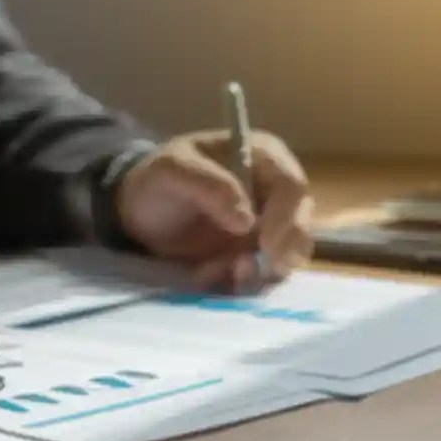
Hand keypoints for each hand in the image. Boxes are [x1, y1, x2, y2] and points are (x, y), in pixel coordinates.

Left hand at [115, 130, 313, 292]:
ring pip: (289, 255)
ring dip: (258, 272)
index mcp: (262, 157)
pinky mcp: (256, 254)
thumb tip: (247, 219)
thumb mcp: (173, 170)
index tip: (267, 245)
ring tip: (218, 272)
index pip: (293, 187)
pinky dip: (242, 282)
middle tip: (245, 269)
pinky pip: (266, 274)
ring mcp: (268, 225)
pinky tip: (211, 276)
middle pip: (301, 224)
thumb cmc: (159, 180)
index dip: (287, 217)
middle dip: (279, 252)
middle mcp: (274, 191)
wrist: (139, 212)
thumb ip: (210, 185)